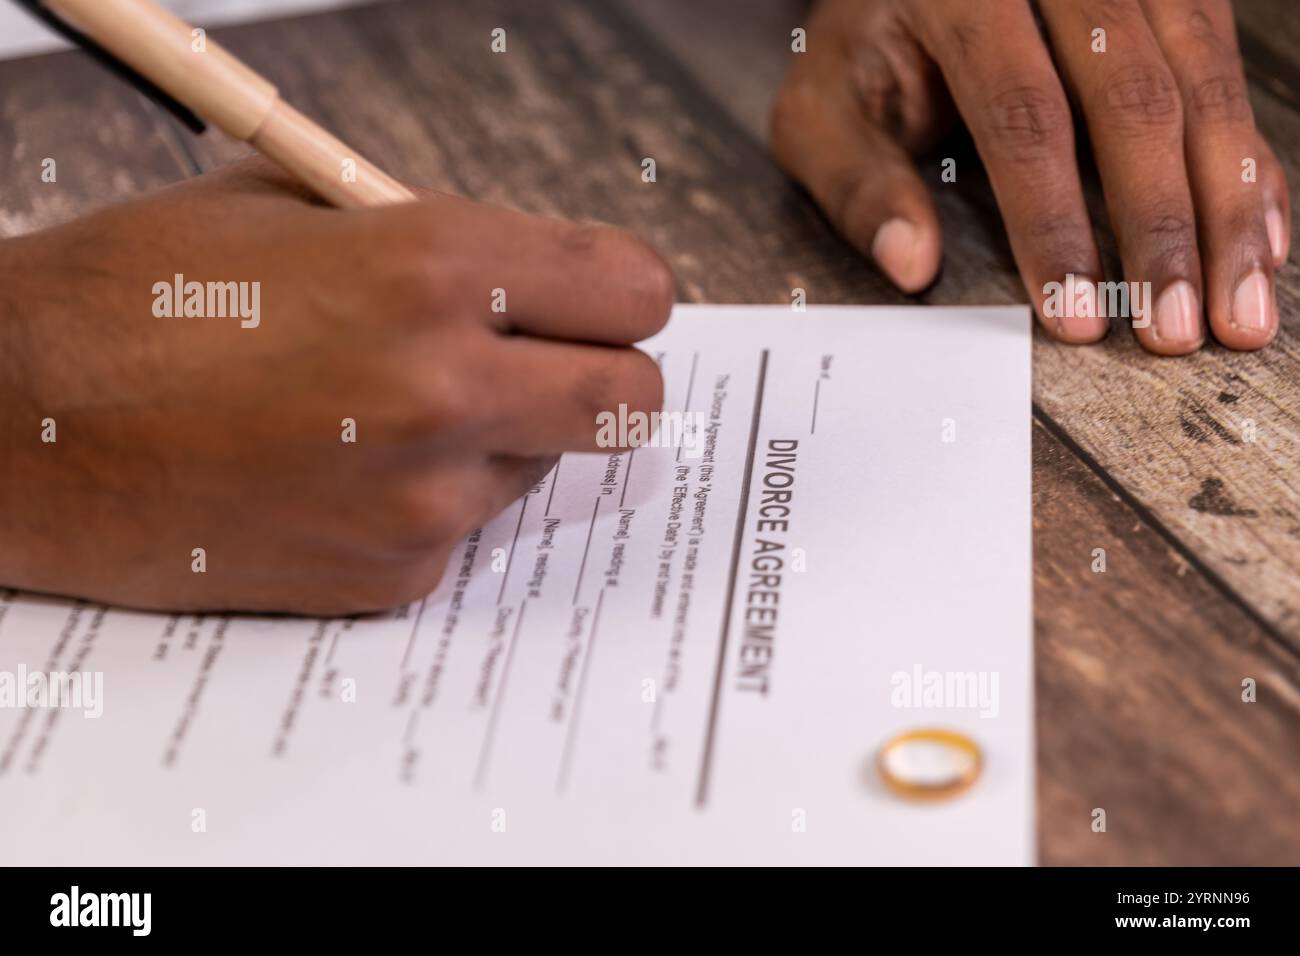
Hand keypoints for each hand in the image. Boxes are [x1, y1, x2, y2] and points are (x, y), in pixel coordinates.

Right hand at [0, 160, 671, 613]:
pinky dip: (435, 494)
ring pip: (549, 466)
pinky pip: (469, 526)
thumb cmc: (133, 298)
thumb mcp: (288, 208)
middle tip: (550, 360)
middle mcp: (446, 390)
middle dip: (605, 372)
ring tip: (395, 408)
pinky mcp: (393, 574)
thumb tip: (524, 270)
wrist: (14, 431)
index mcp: (431, 268)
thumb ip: (433, 233)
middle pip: (634, 398)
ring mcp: (423, 496)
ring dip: (507, 435)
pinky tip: (344, 468)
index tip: (596, 297)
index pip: (634, 289)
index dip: (620, 290)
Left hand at [771, 0, 1289, 353]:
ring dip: (1227, 207)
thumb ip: (856, 182)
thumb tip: (910, 264)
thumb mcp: (824, 109)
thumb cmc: (869, 45)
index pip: (1023, 114)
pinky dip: (1250, 165)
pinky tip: (1263, 240)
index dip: (1054, 221)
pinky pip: (1227, 71)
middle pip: (1135, 98)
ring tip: (1238, 307)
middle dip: (1163, 228)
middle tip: (1176, 330)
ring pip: (1202, 84)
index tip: (1074, 312)